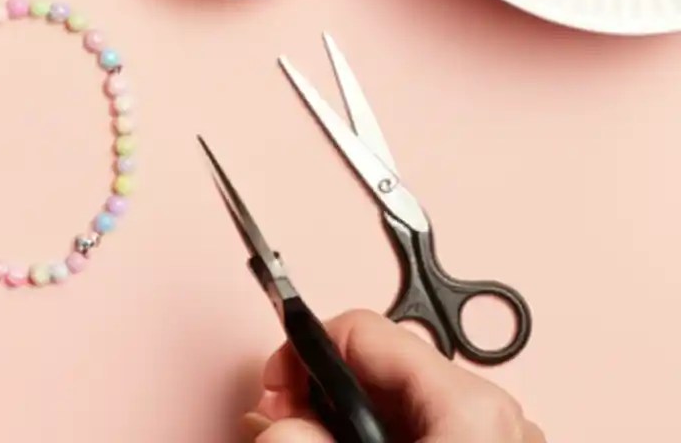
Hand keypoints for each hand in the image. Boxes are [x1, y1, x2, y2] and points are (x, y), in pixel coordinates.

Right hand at [244, 310, 543, 442]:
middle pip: (375, 366)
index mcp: (470, 401)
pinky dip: (372, 434)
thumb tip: (273, 422)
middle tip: (281, 420)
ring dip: (340, 416)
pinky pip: (418, 427)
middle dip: (318, 389)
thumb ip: (311, 437)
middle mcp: (490, 412)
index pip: (364, 329)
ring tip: (305, 436)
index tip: (271, 383)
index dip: (302, 350)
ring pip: (392, 400)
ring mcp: (489, 438)